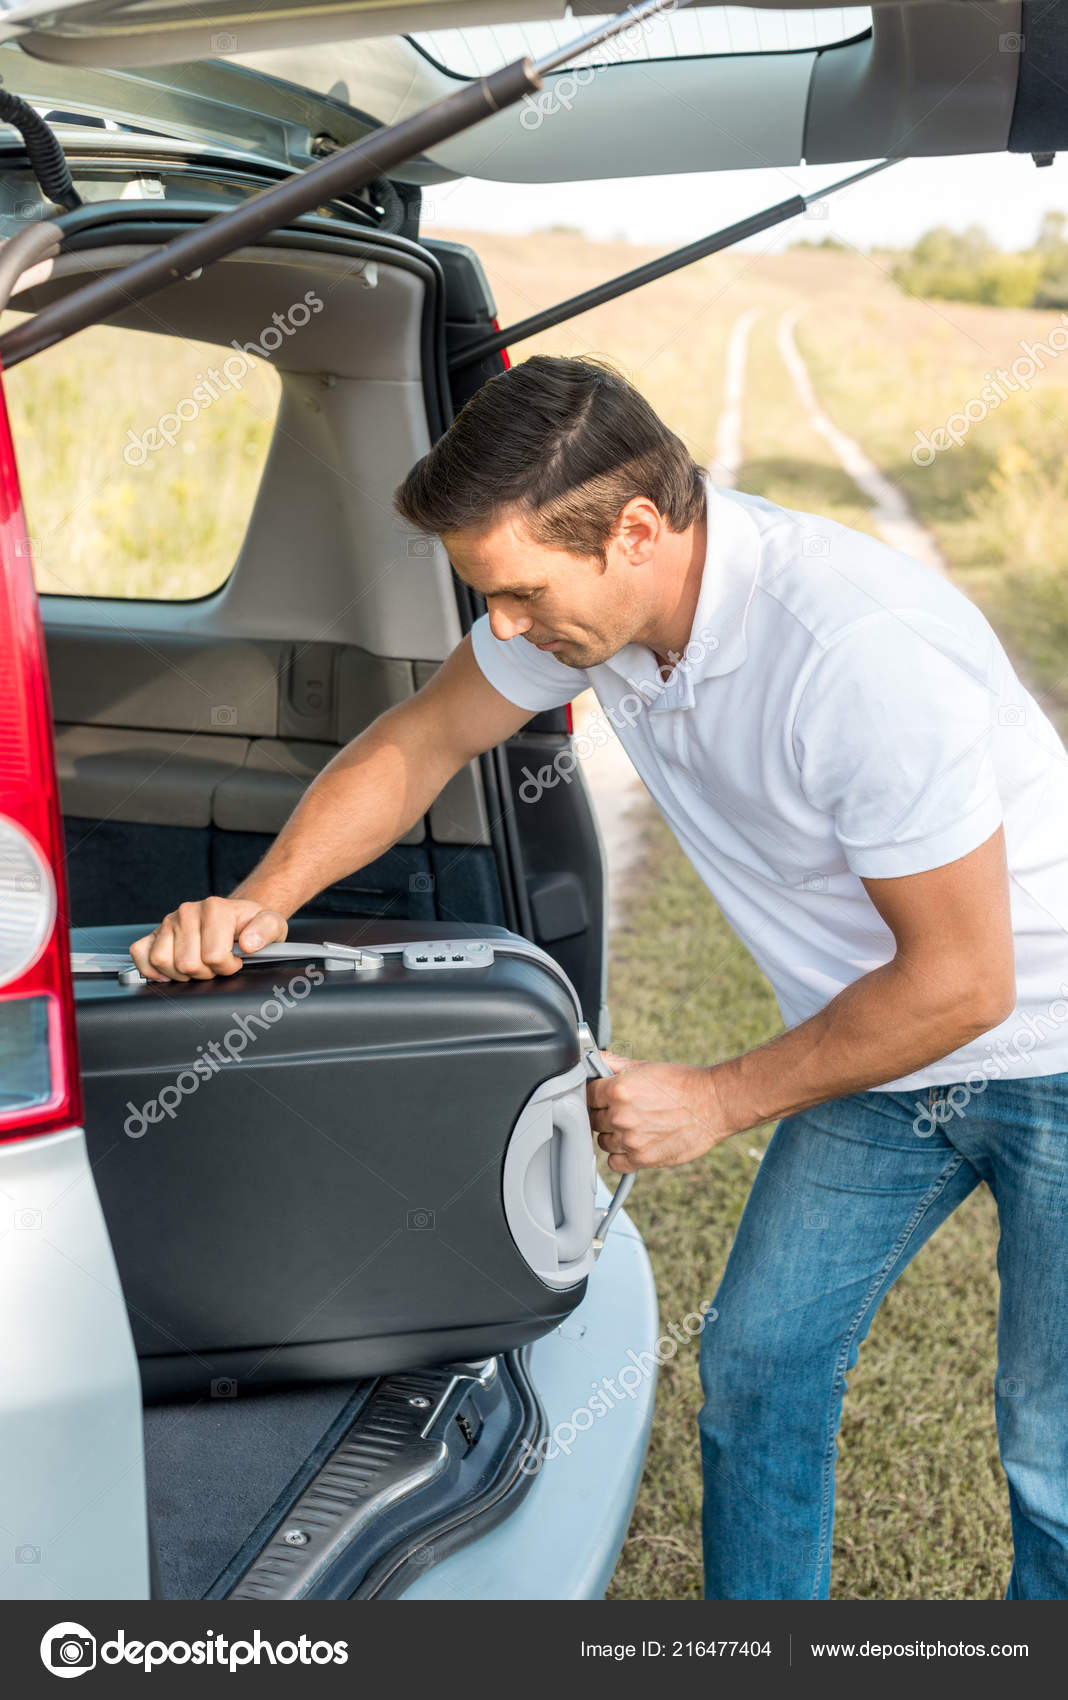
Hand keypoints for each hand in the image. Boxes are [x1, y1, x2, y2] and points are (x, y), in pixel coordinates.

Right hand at [129, 896, 287, 981]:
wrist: (237, 917)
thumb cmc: (251, 924)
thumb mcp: (272, 924)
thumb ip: (265, 931)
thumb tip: (248, 943)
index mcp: (215, 908)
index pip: (213, 956)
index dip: (227, 967)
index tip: (234, 961)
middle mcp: (188, 911)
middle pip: (187, 964)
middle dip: (206, 973)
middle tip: (216, 964)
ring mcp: (169, 921)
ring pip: (163, 962)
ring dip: (182, 974)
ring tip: (198, 966)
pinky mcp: (154, 933)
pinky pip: (140, 954)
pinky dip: (152, 969)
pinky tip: (171, 971)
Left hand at [587, 1051, 733, 1172]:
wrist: (714, 1104)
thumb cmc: (683, 1083)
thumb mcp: (645, 1066)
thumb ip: (614, 1065)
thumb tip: (594, 1060)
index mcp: (618, 1090)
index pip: (586, 1095)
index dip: (594, 1095)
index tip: (601, 1097)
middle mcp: (620, 1116)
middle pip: (592, 1119)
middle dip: (604, 1114)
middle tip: (623, 1109)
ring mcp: (630, 1140)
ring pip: (603, 1142)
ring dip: (613, 1135)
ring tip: (634, 1125)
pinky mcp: (643, 1159)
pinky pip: (615, 1163)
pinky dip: (621, 1156)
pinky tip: (634, 1144)